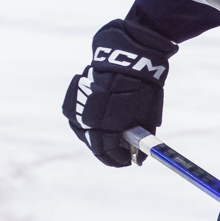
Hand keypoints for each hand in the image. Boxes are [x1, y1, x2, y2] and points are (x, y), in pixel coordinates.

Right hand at [62, 18, 178, 167]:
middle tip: (121, 152)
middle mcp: (88, 118)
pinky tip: (99, 123)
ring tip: (110, 137)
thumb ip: (139, 139)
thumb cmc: (141, 88)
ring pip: (83, 132)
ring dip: (96, 137)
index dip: (118, 159)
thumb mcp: (145, 117)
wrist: (126, 59)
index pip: (107, 152)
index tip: (128, 161)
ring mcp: (78, 108)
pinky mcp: (73, 98)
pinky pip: (78, 118)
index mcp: (106, 124)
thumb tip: (139, 155)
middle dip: (108, 150)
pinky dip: (88, 123)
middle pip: (94, 144)